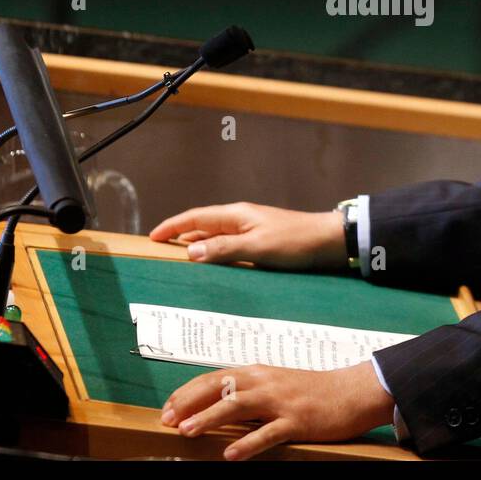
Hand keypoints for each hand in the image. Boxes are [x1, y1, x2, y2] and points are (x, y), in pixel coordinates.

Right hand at [148, 201, 345, 270]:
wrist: (327, 241)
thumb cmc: (294, 242)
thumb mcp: (256, 248)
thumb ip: (223, 249)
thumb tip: (191, 251)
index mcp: (236, 215)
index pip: (196, 217)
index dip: (173, 226)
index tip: (153, 236)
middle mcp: (241, 219)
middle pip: (203, 225)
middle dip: (181, 235)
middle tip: (161, 249)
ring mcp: (251, 229)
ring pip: (217, 236)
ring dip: (199, 245)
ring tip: (182, 258)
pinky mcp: (261, 241)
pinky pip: (230, 245)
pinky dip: (216, 253)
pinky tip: (215, 264)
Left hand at [160, 361, 395, 459]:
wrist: (351, 392)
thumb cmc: (311, 390)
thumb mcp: (274, 384)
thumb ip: (247, 391)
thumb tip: (214, 405)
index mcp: (256, 373)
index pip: (213, 378)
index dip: (187, 392)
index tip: (168, 408)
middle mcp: (264, 382)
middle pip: (219, 387)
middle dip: (190, 403)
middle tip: (168, 420)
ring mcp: (280, 401)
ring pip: (238, 405)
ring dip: (210, 417)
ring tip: (188, 431)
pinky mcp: (297, 420)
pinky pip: (269, 432)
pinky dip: (248, 443)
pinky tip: (231, 454)